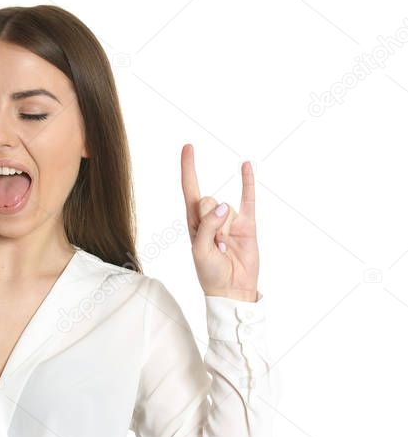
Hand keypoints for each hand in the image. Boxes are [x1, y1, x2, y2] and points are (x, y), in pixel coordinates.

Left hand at [180, 143, 259, 301]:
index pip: (190, 189)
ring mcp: (230, 219)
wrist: (232, 289)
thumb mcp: (199, 250)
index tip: (188, 147)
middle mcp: (211, 217)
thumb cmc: (210, 272)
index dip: (188, 169)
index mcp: (194, 222)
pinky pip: (248, 199)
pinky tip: (245, 165)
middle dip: (211, 222)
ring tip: (226, 249)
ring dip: (225, 230)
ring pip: (226, 208)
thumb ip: (207, 226)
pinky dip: (247, 182)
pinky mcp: (247, 224)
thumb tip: (224, 205)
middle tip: (215, 245)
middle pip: (208, 200)